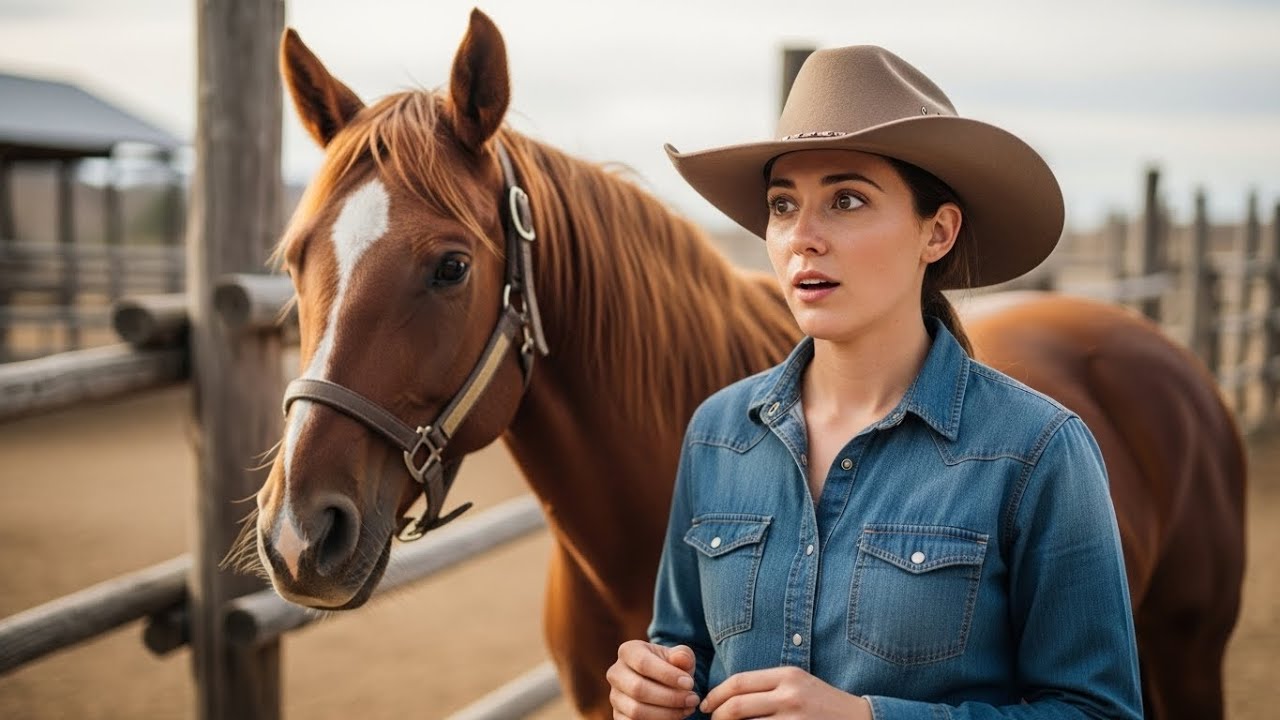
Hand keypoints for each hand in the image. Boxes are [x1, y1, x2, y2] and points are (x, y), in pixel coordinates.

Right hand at [607, 640, 700, 719]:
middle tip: (693, 699)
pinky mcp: (618, 716)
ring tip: (687, 708)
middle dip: (670, 697)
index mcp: (628, 651)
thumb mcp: (679, 657)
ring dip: (667, 713)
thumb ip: (682, 656)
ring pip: (636, 710)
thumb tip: (681, 659)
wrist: (662, 683)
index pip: (643, 663)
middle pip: (638, 689)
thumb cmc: (671, 667)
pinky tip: (677, 716)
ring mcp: (615, 696)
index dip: (667, 675)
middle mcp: (616, 673)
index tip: (690, 684)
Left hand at [700, 666, 870, 718]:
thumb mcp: (797, 683)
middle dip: (717, 716)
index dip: (716, 695)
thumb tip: (729, 696)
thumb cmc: (822, 702)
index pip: (738, 682)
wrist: (859, 719)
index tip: (706, 705)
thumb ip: (767, 685)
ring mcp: (794, 717)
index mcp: (787, 675)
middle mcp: (789, 694)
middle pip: (737, 705)